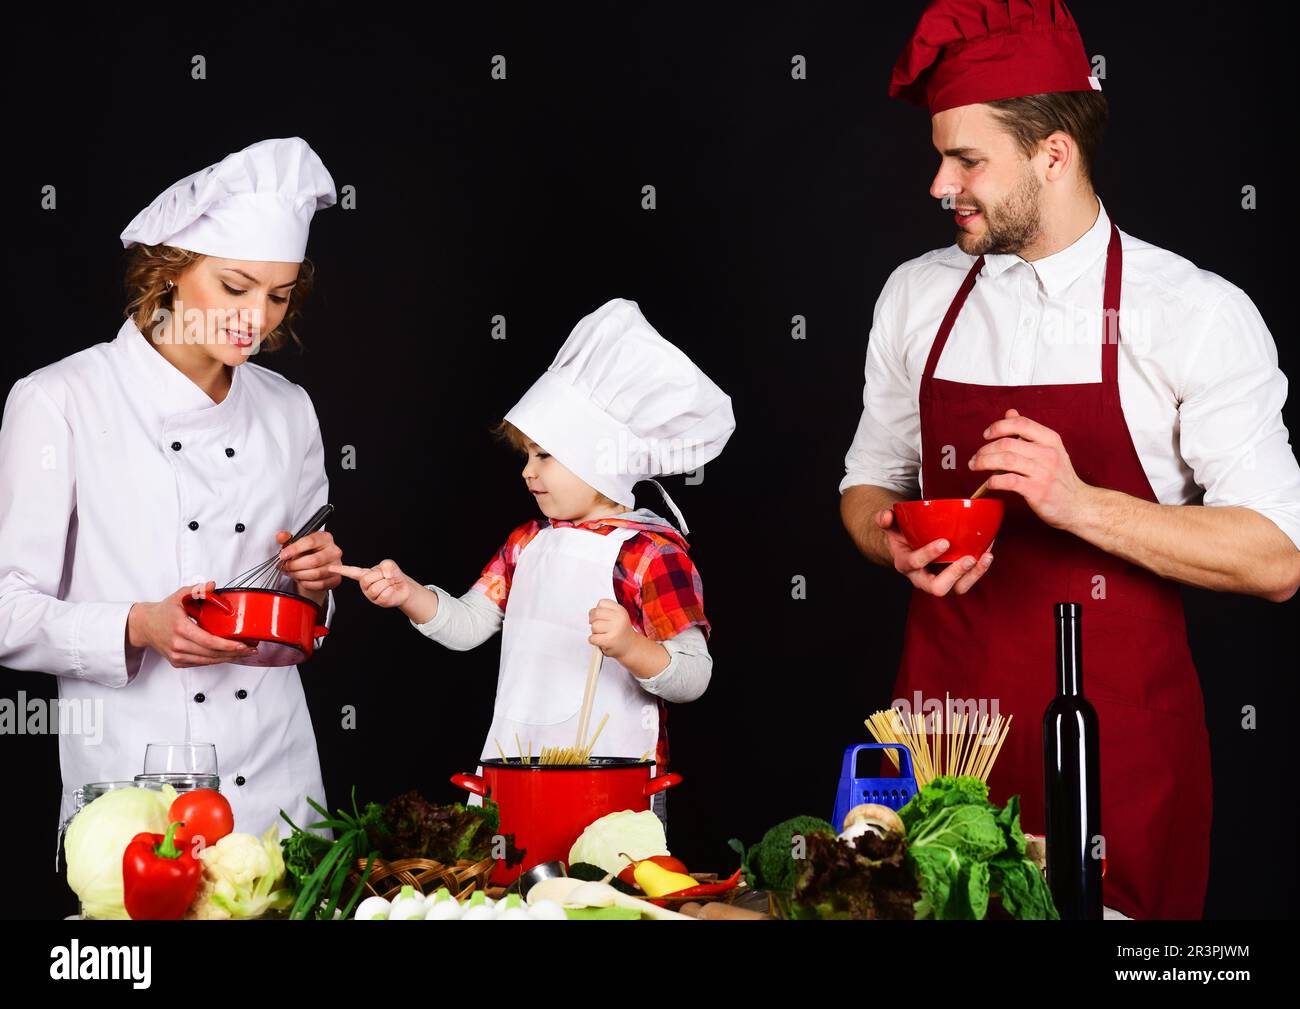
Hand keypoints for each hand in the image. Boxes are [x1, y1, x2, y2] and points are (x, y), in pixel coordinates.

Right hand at [128, 581, 258, 666]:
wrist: (144, 626)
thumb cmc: (163, 611)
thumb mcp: (179, 596)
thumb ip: (197, 590)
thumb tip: (212, 585)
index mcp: (180, 629)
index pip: (208, 641)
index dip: (227, 645)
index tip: (242, 645)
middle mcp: (178, 645)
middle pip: (211, 653)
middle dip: (233, 653)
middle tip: (251, 649)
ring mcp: (177, 655)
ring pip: (208, 661)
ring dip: (228, 658)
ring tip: (244, 653)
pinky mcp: (178, 662)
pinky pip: (201, 663)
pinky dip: (216, 659)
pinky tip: (228, 655)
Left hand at [274, 529, 342, 592]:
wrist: (316, 566)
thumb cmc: (307, 552)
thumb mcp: (296, 542)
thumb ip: (287, 539)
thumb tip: (281, 536)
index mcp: (325, 538)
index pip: (310, 542)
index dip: (294, 549)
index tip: (283, 555)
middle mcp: (334, 551)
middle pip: (314, 561)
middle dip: (295, 565)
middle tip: (285, 567)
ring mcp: (336, 566)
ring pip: (316, 574)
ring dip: (299, 575)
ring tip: (291, 573)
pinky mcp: (336, 579)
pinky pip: (319, 584)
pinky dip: (306, 583)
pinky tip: (300, 579)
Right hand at [333, 559, 412, 608]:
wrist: (402, 587)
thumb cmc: (392, 575)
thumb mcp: (389, 565)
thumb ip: (387, 565)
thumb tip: (386, 575)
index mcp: (365, 574)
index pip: (351, 572)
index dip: (341, 570)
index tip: (330, 568)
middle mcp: (365, 585)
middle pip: (366, 580)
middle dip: (380, 576)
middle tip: (385, 577)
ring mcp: (371, 594)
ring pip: (376, 588)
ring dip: (387, 584)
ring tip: (388, 584)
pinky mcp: (378, 601)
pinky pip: (384, 595)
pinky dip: (391, 590)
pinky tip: (390, 590)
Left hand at [588, 598, 635, 657]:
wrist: (631, 646)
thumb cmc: (621, 632)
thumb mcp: (618, 616)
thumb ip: (606, 611)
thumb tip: (591, 613)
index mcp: (620, 610)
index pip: (602, 603)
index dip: (597, 610)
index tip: (600, 617)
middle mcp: (619, 618)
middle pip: (595, 613)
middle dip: (593, 620)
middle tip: (599, 627)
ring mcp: (615, 629)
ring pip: (594, 626)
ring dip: (594, 632)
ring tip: (602, 635)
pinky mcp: (610, 640)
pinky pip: (593, 638)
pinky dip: (593, 640)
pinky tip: (600, 641)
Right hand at [874, 509, 993, 596]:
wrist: (908, 549)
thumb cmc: (902, 536)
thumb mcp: (891, 526)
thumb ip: (885, 519)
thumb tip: (886, 516)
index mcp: (905, 564)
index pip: (915, 563)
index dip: (928, 554)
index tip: (944, 542)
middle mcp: (922, 579)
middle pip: (938, 588)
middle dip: (954, 574)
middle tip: (968, 558)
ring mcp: (940, 581)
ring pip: (957, 589)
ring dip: (974, 575)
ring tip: (985, 557)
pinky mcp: (954, 580)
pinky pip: (968, 580)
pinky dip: (980, 569)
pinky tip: (988, 553)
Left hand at [969, 408, 1091, 528]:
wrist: (1077, 504)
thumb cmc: (1059, 477)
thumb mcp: (1049, 449)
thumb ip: (1029, 431)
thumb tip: (1010, 413)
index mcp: (1050, 440)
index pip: (1021, 423)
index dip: (999, 426)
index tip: (986, 435)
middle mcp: (1048, 454)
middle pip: (1008, 443)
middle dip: (985, 450)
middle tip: (976, 458)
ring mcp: (1043, 473)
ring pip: (1006, 460)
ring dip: (984, 462)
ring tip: (975, 466)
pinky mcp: (1037, 491)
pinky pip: (1009, 481)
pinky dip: (994, 481)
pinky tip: (989, 483)